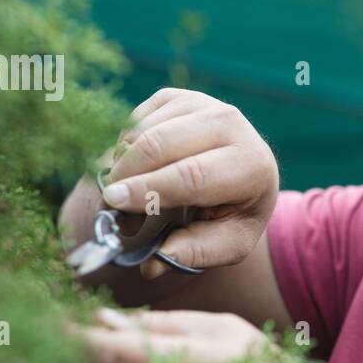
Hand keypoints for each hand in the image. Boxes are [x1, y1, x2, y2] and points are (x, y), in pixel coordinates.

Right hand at [100, 88, 277, 277]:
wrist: (241, 175)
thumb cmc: (233, 214)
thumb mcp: (227, 242)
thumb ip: (193, 254)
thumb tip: (152, 264)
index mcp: (252, 164)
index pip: (193, 175)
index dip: (150, 189)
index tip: (114, 201)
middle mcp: (232, 124)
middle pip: (162, 145)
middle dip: (127, 176)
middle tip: (110, 207)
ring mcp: (203, 104)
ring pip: (143, 131)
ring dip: (122, 166)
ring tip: (127, 197)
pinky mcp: (177, 97)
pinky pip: (135, 121)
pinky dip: (126, 149)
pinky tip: (140, 171)